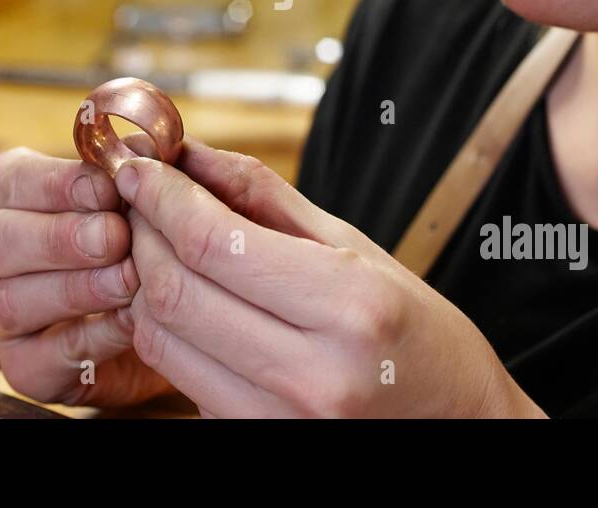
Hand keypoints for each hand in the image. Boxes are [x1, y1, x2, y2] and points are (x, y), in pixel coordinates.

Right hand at [0, 147, 174, 406]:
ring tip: (129, 279)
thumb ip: (129, 172)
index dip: (55, 184)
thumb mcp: (132, 196)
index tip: (106, 187)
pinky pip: (43, 357)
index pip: (7, 182)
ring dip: (77, 289)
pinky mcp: (20, 368)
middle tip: (114, 236)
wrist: (160, 312)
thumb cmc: (134, 235)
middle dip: (59, 238)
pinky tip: (130, 321)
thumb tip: (141, 151)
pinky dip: (90, 338)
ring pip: (13, 303)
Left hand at [115, 138, 545, 417]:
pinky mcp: (253, 442)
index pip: (214, 243)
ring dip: (143, 283)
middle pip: (175, 291)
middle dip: (143, 233)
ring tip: (157, 245)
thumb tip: (192, 155)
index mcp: (348, 308)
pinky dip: (168, 330)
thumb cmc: (418, 332)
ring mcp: (277, 420)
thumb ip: (266, 198)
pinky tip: (184, 299)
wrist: (456, 425)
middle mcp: (311, 374)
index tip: (141, 168)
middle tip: (140, 199)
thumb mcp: (356, 248)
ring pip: (163, 339)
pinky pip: (181, 376)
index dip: (163, 197)